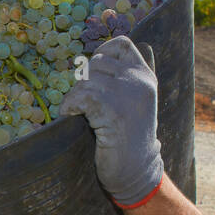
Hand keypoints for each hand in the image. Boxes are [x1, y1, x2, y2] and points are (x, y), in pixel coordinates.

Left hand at [59, 36, 161, 205]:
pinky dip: (69, 107)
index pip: (122, 44)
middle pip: (97, 63)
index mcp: (146, 76)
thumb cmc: (129, 137)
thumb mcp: (136, 100)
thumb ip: (128, 77)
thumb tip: (121, 51)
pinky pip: (79, 97)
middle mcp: (139, 81)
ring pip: (86, 81)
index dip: (102, 51)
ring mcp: (127, 94)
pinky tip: (72, 118)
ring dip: (75, 98)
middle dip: (84, 82)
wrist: (136, 169)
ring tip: (81, 115)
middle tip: (85, 104)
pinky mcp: (112, 110)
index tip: (94, 72)